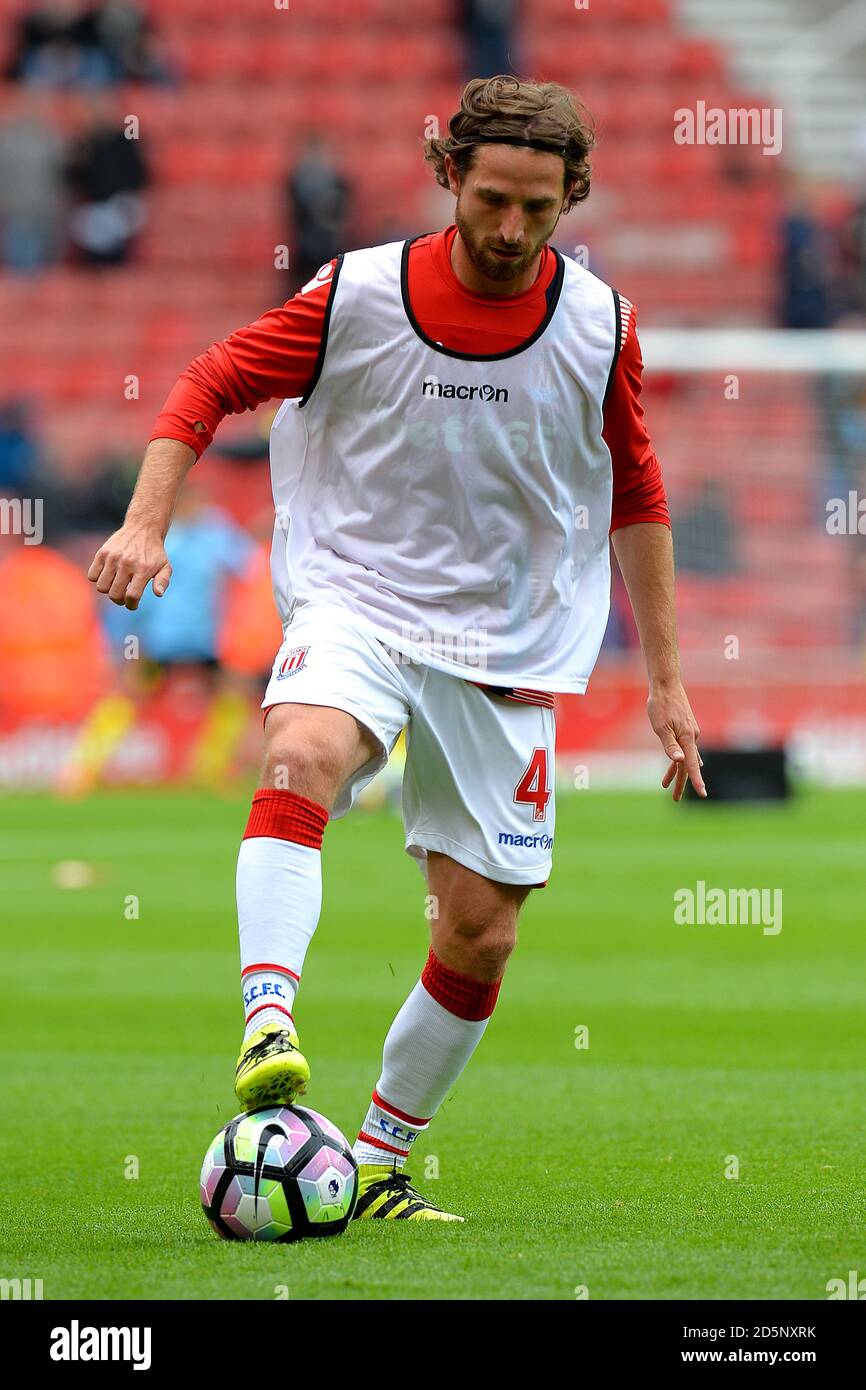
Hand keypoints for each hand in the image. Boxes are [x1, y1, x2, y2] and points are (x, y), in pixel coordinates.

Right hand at [87, 522, 171, 609]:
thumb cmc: (154, 552)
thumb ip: (163, 581)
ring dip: (108, 590)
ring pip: (101, 587)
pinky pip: (92, 575)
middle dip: (119, 600)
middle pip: (114, 594)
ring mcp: (112, 558)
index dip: (131, 605)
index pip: (132, 596)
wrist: (143, 527)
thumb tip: (158, 594)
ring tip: (116, 585)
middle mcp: (126, 564)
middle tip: (124, 595)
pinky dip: (98, 579)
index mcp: (142, 569)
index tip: (133, 604)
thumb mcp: (165, 566)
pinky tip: (108, 575)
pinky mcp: (102, 553)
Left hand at [647, 679, 705, 800]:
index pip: (692, 765)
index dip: (696, 781)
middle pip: (687, 765)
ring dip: (676, 772)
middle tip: (674, 799)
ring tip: (667, 787)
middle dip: (681, 783)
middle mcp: (692, 737)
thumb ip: (670, 745)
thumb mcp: (660, 727)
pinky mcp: (686, 729)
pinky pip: (684, 749)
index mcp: (687, 738)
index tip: (703, 794)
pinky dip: (678, 759)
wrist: (666, 685)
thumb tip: (679, 761)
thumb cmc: (661, 705)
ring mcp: (690, 733)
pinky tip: (677, 764)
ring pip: (685, 758)